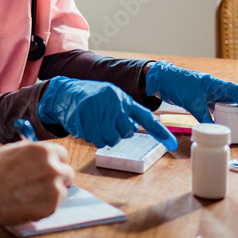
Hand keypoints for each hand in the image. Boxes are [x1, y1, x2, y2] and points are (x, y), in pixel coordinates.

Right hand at [0, 141, 73, 226]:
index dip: (54, 161)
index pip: (63, 154)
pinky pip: (55, 204)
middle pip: (67, 172)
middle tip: (41, 183)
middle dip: (56, 177)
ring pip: (62, 189)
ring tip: (30, 194)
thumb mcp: (12, 150)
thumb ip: (32, 151)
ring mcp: (54, 189)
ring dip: (51, 191)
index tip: (48, 167)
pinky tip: (28, 202)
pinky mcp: (50, 208)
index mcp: (44, 151)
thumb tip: (43, 153)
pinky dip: (45, 204)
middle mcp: (53, 168)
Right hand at [37, 77, 177, 150]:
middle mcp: (112, 104)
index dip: (160, 132)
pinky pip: (93, 140)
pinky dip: (90, 136)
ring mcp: (97, 112)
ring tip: (95, 123)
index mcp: (122, 98)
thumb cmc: (93, 96)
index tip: (171, 145)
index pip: (145, 117)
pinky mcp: (83, 121)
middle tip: (107, 123)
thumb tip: (134, 129)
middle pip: (125, 134)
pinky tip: (85, 124)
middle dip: (116, 132)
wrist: (65, 92)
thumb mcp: (112, 97)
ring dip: (103, 136)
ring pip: (110, 140)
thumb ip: (126, 110)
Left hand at [145, 61, 237, 140]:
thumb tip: (213, 132)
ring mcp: (211, 97)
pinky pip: (218, 113)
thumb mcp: (191, 101)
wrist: (161, 80)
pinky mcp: (204, 104)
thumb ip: (203, 115)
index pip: (237, 92)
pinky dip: (224, 122)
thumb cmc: (177, 83)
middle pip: (237, 103)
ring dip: (237, 121)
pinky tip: (228, 131)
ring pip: (229, 109)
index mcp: (216, 84)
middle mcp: (216, 90)